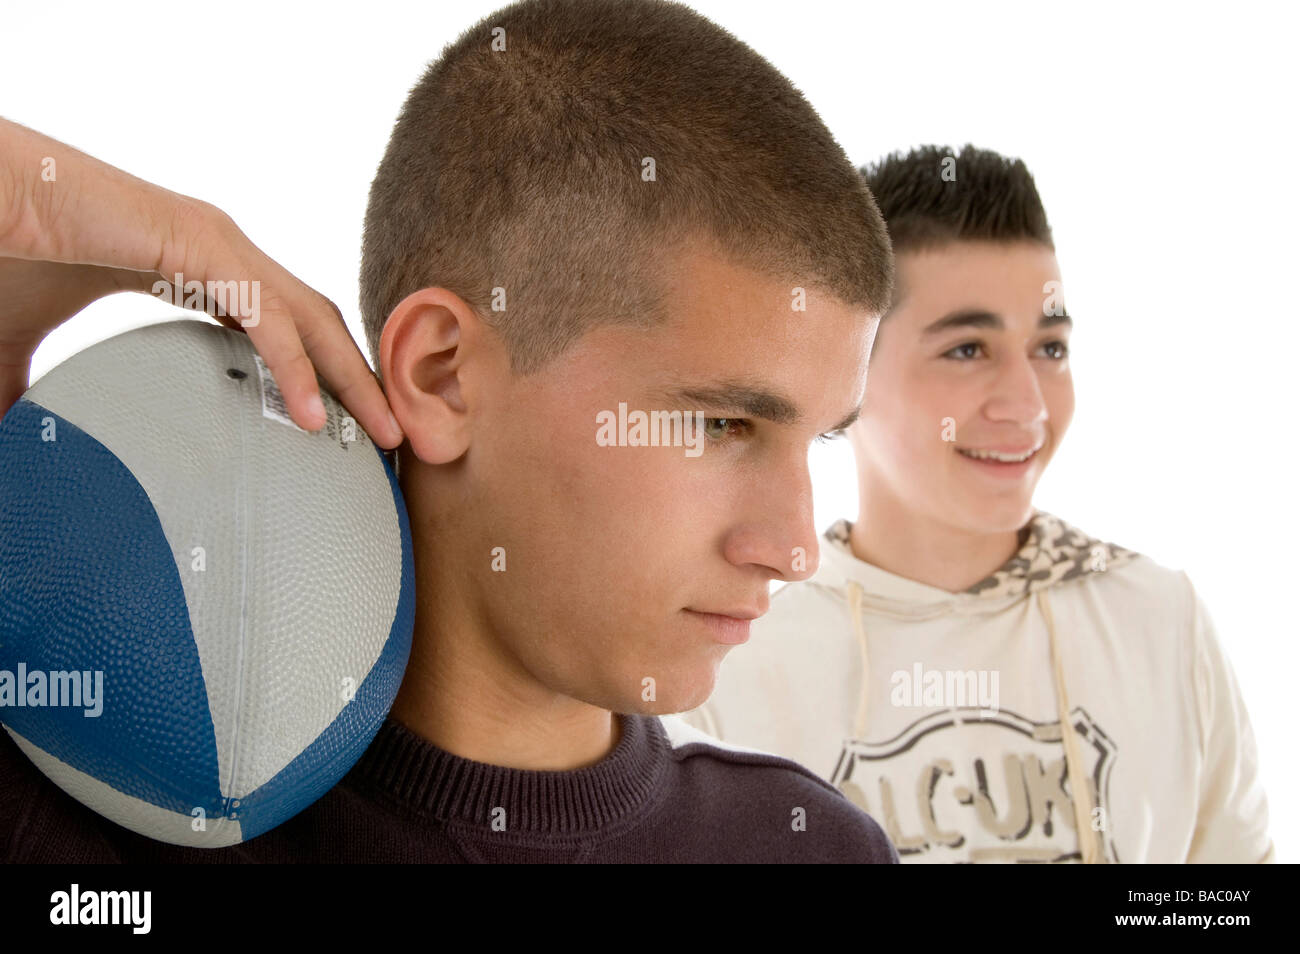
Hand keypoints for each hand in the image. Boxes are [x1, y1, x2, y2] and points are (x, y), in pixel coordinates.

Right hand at [0, 117, 402, 446]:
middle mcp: (225, 254)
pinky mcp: (198, 244)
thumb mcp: (35, 339)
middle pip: (322, 326)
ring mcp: (218, 243)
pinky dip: (295, 365)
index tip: (351, 426)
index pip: (292, 327)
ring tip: (382, 434)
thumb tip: (16, 438)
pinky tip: (312, 416)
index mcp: (205, 272)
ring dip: (354, 377)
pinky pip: (264, 312)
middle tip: (394, 440)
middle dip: (365, 382)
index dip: (330, 374)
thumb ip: (39, 388)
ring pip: (312, 318)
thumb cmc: (11, 252)